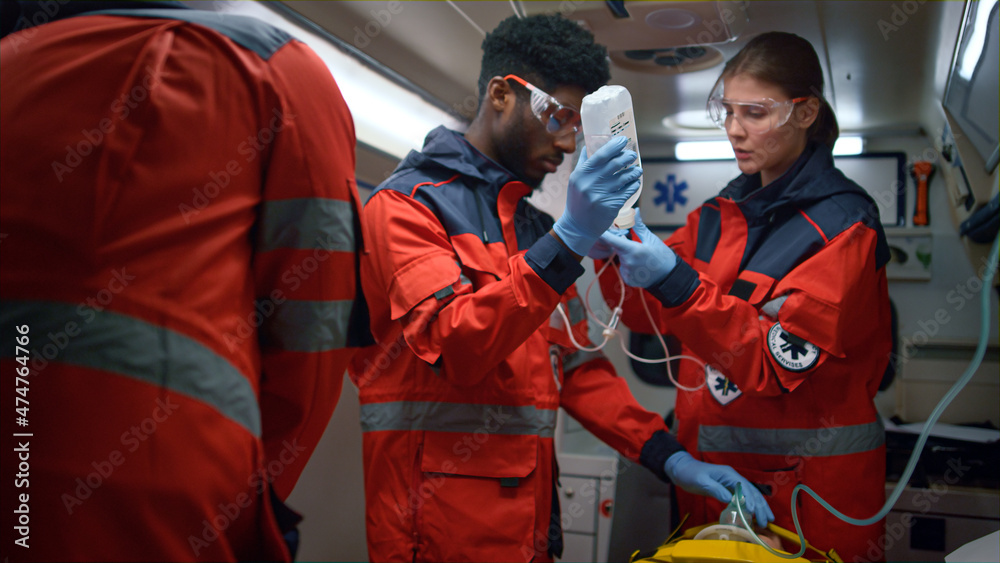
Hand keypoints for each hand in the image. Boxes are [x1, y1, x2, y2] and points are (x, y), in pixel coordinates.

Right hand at [553, 137, 641, 255]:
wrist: (577, 226)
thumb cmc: (577, 200)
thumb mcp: (575, 180)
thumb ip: (583, 162)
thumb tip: (589, 145)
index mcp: (581, 174)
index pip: (601, 155)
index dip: (614, 146)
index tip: (623, 140)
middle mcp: (590, 184)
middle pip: (615, 164)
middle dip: (628, 157)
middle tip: (633, 155)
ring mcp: (601, 196)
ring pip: (624, 178)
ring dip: (634, 172)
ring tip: (637, 170)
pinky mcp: (611, 206)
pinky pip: (628, 192)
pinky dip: (634, 186)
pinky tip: (635, 183)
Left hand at [599, 210, 676, 287]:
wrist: (669, 276)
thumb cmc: (662, 255)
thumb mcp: (651, 239)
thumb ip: (639, 226)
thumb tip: (635, 210)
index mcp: (633, 250)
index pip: (611, 241)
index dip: (603, 234)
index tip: (597, 229)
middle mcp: (627, 262)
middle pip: (616, 248)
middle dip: (621, 243)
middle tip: (633, 243)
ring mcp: (627, 273)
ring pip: (620, 259)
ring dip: (626, 255)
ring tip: (641, 258)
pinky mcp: (628, 279)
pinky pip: (624, 268)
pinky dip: (629, 266)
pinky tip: (640, 266)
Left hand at [664, 451, 774, 526]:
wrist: (681, 470)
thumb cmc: (690, 474)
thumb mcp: (701, 481)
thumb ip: (715, 489)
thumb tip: (731, 499)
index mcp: (729, 474)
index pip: (744, 487)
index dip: (750, 499)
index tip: (753, 511)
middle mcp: (733, 478)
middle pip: (751, 492)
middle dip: (760, 506)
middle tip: (766, 521)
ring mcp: (731, 484)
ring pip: (750, 496)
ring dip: (759, 508)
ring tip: (767, 520)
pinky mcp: (727, 490)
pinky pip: (742, 499)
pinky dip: (750, 507)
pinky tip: (754, 516)